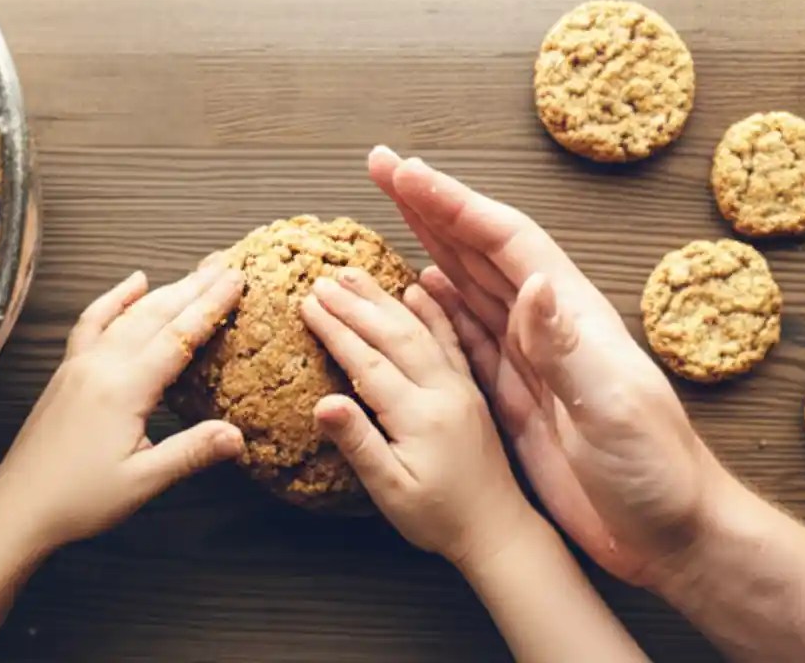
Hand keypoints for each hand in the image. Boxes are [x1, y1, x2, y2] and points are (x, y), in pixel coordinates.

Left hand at [0, 267, 245, 550]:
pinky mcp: (67, 371)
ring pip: (129, 315)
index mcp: (124, 389)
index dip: (211, 307)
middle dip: (195, 288)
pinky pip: (93, 322)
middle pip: (156, 315)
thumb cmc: (79, 500)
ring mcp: (80, 364)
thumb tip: (238, 436)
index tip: (237, 279)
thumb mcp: (142, 482)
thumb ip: (190, 453)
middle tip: (227, 264)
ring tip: (195, 272)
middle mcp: (101, 366)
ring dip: (165, 290)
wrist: (18, 506)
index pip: (178, 337)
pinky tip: (133, 283)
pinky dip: (115, 299)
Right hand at [300, 267, 533, 565]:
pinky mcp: (470, 388)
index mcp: (420, 415)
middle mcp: (444, 391)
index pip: (369, 361)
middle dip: (355, 304)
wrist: (498, 530)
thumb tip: (322, 404)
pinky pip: (450, 338)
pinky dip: (432, 309)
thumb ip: (359, 444)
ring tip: (353, 275)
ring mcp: (460, 386)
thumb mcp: (391, 491)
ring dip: (385, 298)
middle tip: (321, 279)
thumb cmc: (439, 518)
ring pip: (420, 329)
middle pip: (394, 335)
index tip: (306, 302)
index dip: (336, 329)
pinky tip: (416, 287)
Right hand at [368, 146, 729, 586]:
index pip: (506, 242)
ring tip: (394, 208)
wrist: (671, 533)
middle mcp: (548, 326)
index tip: (406, 173)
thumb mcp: (614, 408)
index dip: (454, 204)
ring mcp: (531, 360)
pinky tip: (418, 288)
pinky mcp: (518, 396)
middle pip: (480, 249)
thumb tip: (535, 282)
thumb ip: (568, 348)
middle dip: (431, 206)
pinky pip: (467, 336)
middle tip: (383, 168)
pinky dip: (437, 307)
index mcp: (571, 316)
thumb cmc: (656, 471)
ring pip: (470, 285)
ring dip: (431, 243)